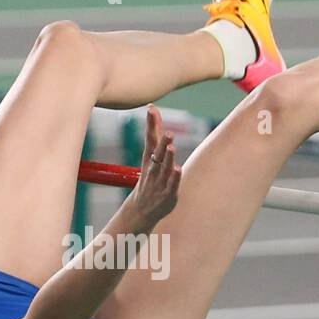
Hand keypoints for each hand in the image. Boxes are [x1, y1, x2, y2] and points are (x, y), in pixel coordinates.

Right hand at [126, 104, 180, 226]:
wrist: (141, 210)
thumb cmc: (149, 179)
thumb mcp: (150, 157)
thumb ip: (155, 135)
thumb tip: (153, 110)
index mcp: (149, 159)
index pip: (150, 139)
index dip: (151, 124)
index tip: (151, 108)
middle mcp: (153, 168)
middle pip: (158, 153)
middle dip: (163, 143)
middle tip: (168, 132)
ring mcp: (160, 182)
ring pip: (165, 168)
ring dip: (168, 158)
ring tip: (172, 147)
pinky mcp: (168, 194)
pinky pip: (171, 185)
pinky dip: (174, 178)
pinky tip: (177, 169)